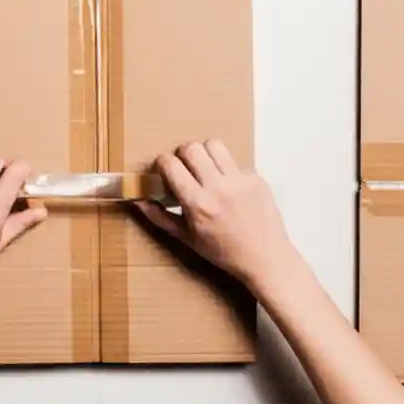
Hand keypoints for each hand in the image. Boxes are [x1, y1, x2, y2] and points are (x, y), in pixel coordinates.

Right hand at [135, 140, 297, 291]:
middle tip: (184, 167)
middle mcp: (218, 188)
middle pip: (192, 148)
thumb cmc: (224, 252)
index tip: (163, 169)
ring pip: (214, 145)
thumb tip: (139, 201)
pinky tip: (229, 187)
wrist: (265, 257)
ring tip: (205, 169)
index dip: (162, 163)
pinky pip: (234, 162)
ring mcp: (239, 180)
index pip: (171, 165)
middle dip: (182, 154)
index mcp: (198, 204)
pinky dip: (226, 169)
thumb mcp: (187, 239)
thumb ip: (160, 218)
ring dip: (205, 153)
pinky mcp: (255, 178)